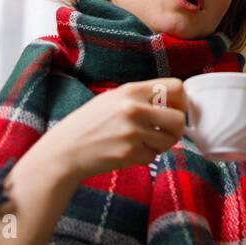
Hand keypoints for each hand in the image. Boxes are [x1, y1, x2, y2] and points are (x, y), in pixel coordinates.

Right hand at [32, 78, 186, 182]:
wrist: (65, 150)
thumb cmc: (89, 124)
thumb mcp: (112, 99)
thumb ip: (140, 98)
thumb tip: (173, 104)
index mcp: (131, 90)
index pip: (176, 87)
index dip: (181, 102)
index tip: (174, 112)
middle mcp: (134, 108)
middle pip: (178, 118)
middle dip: (176, 130)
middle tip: (164, 133)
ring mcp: (132, 131)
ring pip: (169, 140)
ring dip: (160, 145)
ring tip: (142, 143)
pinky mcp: (129, 152)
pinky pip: (153, 156)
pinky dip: (145, 157)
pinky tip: (128, 152)